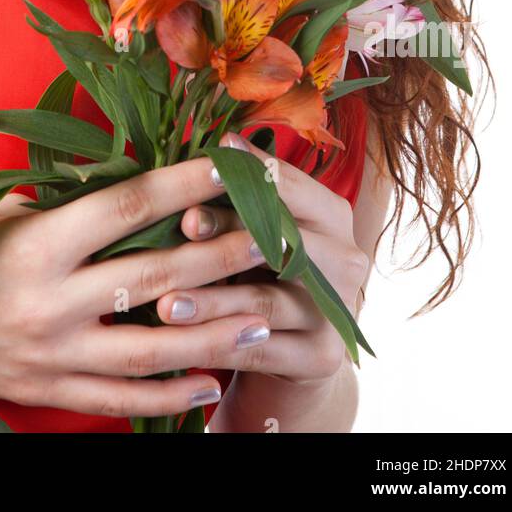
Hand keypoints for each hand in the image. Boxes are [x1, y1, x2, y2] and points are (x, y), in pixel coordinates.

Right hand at [0, 155, 300, 419]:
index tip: (232, 169)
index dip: (186, 186)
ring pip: (152, 347)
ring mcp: (52, 354)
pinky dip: (172, 391)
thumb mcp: (6, 208)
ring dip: (214, 331)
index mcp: (38, 242)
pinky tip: (212, 379)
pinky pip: (122, 397)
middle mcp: (50, 302)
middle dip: (221, 254)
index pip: (130, 206)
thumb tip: (142, 184)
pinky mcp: (48, 390)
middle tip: (272, 238)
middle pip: (156, 275)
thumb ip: (72, 203)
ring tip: (264, 317)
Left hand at [152, 131, 369, 384]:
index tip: (214, 152)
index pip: (292, 184)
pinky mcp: (321, 359)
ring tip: (165, 300)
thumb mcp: (254, 231)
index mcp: (332, 215)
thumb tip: (194, 160)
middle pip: (284, 240)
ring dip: (212, 299)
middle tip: (185, 222)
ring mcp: (338, 314)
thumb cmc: (259, 271)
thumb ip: (236, 199)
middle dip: (230, 228)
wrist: (285, 352)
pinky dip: (216, 344)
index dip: (253, 168)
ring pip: (265, 300)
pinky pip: (260, 352)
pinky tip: (179, 340)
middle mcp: (346, 260)